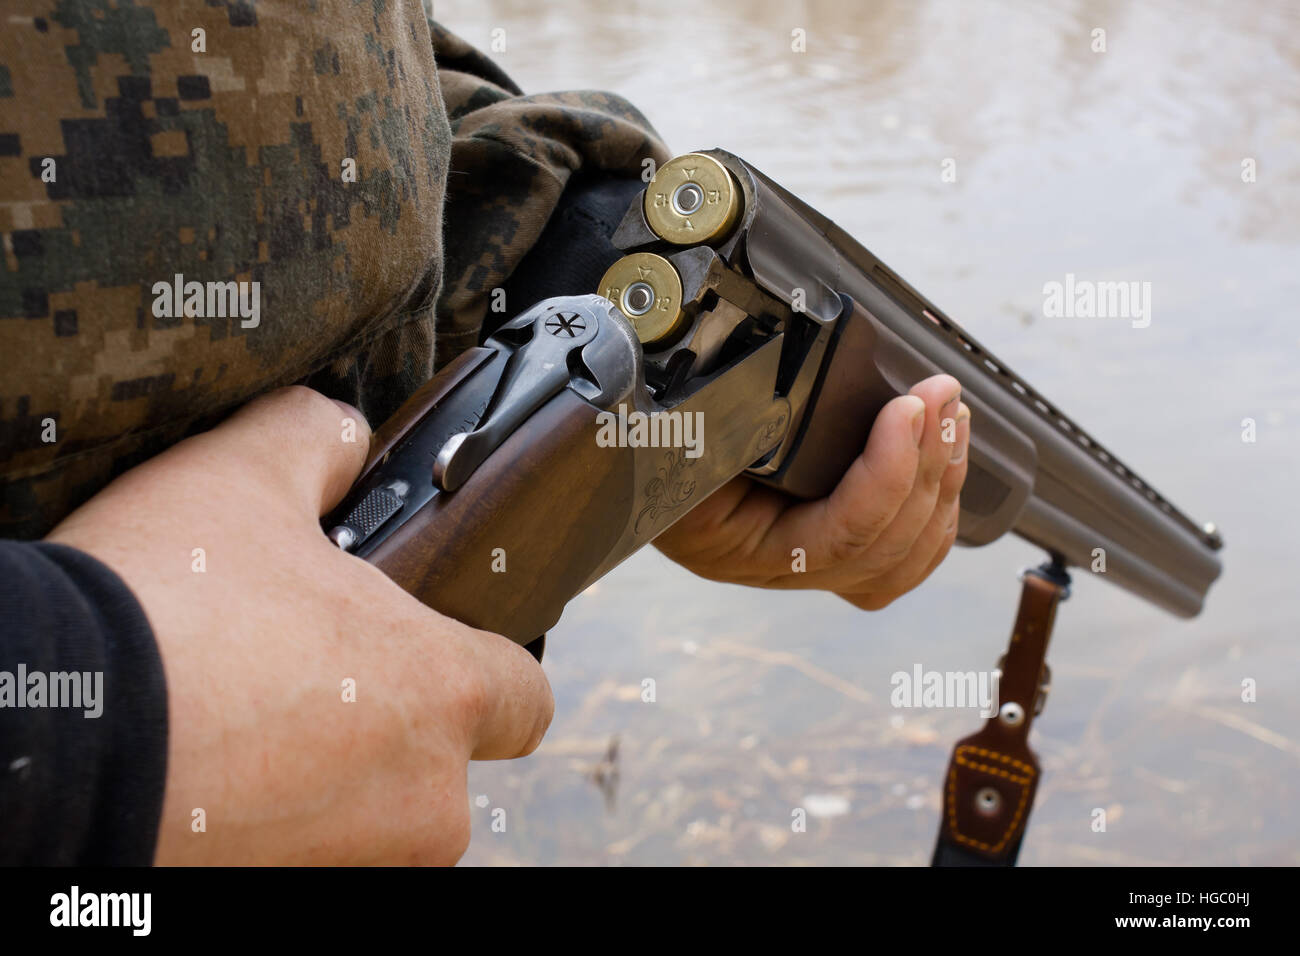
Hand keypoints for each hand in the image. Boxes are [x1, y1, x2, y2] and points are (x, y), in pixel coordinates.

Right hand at [47, 386, 552, 864]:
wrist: (45, 739)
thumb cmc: (158, 607)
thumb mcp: (240, 477)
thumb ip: (317, 442)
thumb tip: (343, 437)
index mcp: (442, 691)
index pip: (524, 694)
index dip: (485, 664)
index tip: (429, 649)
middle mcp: (423, 799)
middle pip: (440, 761)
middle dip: (385, 722)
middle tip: (302, 676)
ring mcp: (356, 866)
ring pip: (373, 817)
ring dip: (326, 777)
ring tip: (241, 720)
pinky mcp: (286, 903)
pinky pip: (310, 856)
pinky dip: (275, 822)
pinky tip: (211, 772)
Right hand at [655, 374, 969, 609]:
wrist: (620, 430)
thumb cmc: (640, 420)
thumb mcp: (666, 413)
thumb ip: (711, 409)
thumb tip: (760, 374)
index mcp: (725, 542)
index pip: (833, 538)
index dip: (887, 476)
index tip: (910, 407)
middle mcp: (765, 566)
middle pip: (881, 552)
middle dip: (928, 469)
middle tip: (945, 398)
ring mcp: (797, 562)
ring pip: (898, 563)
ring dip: (940, 488)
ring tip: (952, 418)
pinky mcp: (821, 543)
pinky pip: (896, 559)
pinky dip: (934, 513)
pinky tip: (944, 458)